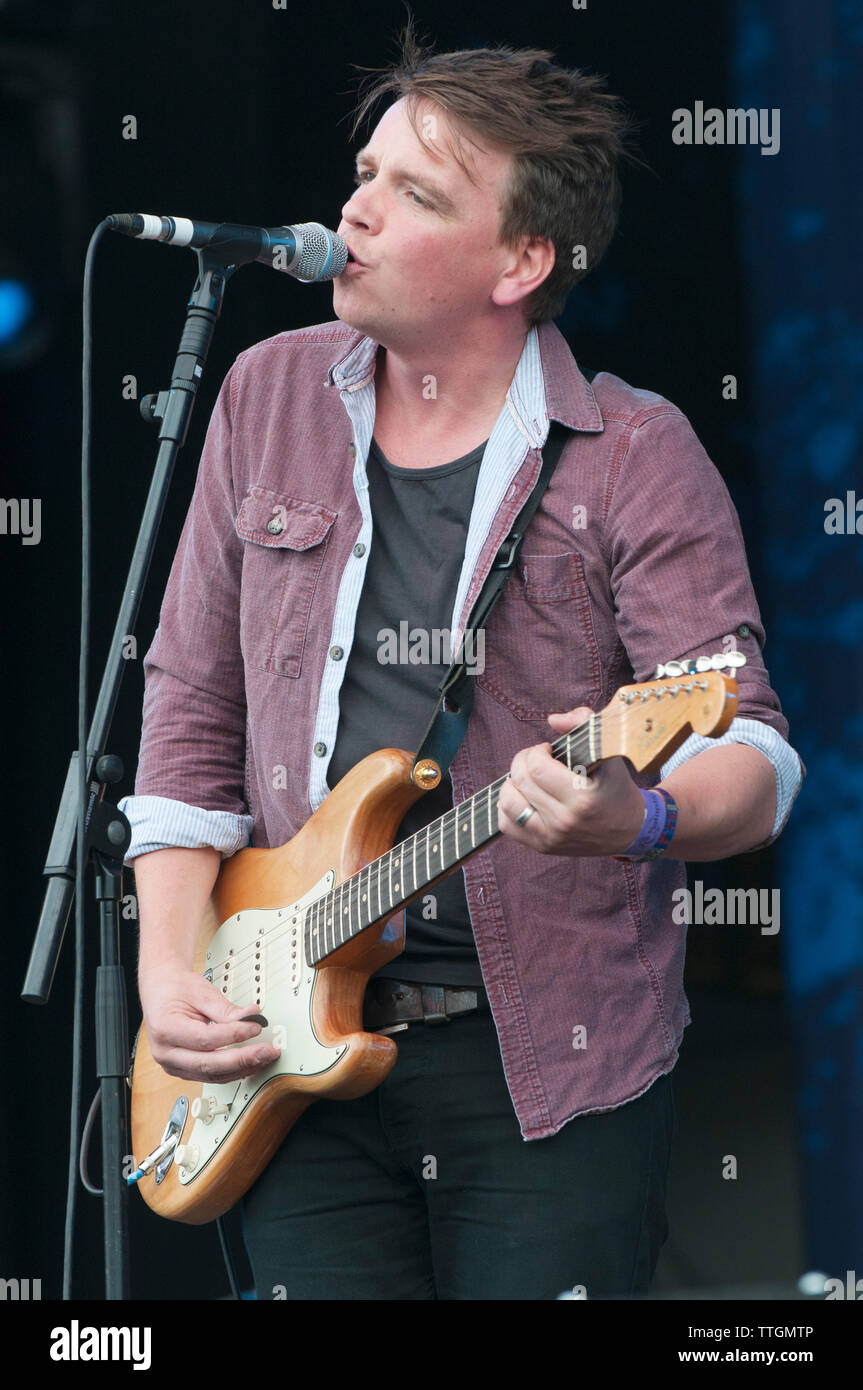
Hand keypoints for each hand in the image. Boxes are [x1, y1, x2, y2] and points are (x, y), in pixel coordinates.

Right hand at [139, 964, 281, 1082]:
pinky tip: (250, 1064)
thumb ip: (227, 1010)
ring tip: (264, 1057)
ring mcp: (173, 1065)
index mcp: (165, 1029)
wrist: (161, 992)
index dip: (234, 1035)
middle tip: (267, 1051)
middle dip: (242, 1059)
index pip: (206, 1039)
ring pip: (211, 1075)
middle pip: (208, 1064)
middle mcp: (166, 1053)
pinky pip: (211, 1076)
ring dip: (242, 1069)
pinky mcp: (184, 1070)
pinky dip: (233, 1071)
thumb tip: (252, 1018)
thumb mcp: (202, 992)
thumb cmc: (177, 990)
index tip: (256, 1026)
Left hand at [497, 705, 645, 855]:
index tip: (548, 750)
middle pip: (521, 781)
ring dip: (512, 783)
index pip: (537, 767)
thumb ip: (583, 724)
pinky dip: (508, 807)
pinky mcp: (542, 847)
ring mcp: (551, 837)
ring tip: (527, 777)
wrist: (629, 830)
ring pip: (508, 804)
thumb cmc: (617, 788)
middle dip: (522, 761)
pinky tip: (524, 797)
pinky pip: (507, 825)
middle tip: (536, 758)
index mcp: (582, 798)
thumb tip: (553, 719)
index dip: (537, 751)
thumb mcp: (609, 752)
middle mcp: (564, 821)